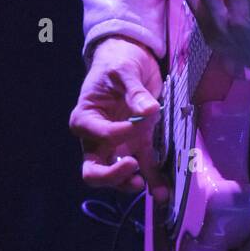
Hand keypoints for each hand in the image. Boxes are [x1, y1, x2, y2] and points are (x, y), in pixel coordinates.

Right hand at [68, 37, 169, 201]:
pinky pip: (144, 169)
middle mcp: (97, 138)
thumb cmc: (118, 62)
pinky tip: (163, 192)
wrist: (129, 58)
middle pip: (93, 170)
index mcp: (86, 117)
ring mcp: (118, 146)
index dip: (118, 133)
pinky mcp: (139, 146)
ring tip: (145, 184)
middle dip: (110, 175)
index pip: (98, 135)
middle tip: (131, 166)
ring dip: (129, 184)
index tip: (140, 120)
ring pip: (116, 177)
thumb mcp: (124, 71)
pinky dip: (153, 182)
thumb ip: (135, 92)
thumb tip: (150, 110)